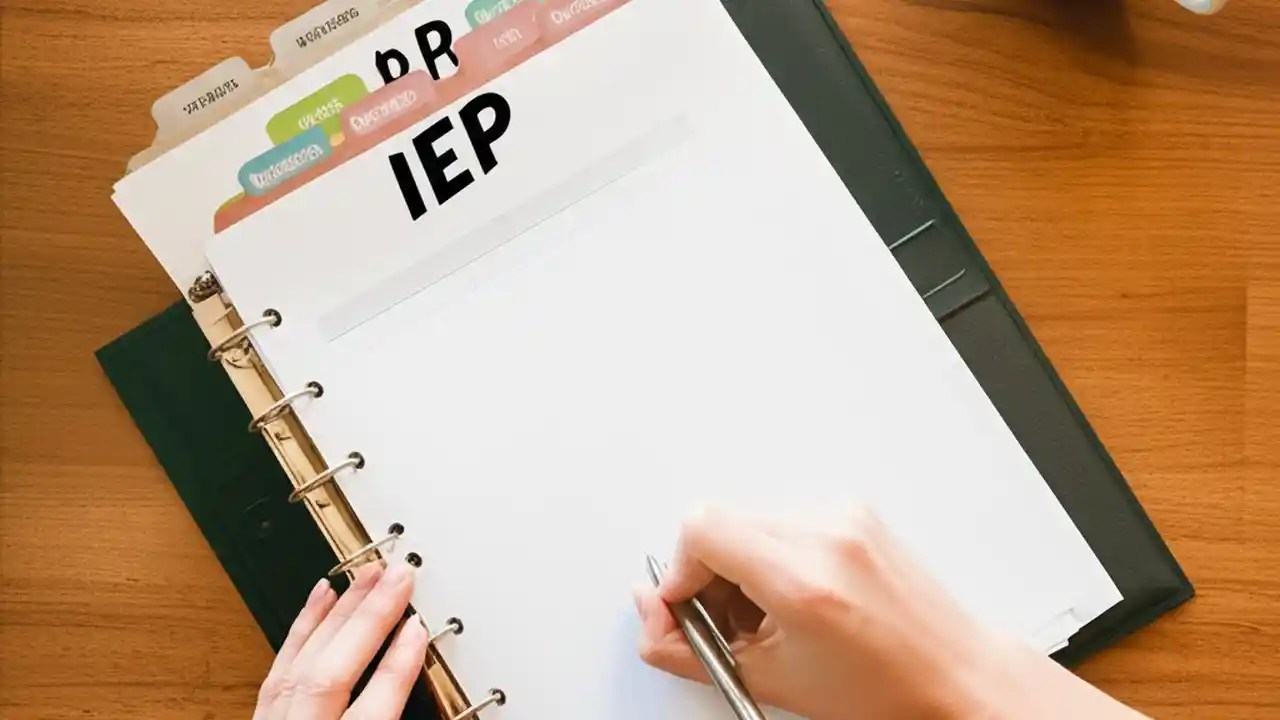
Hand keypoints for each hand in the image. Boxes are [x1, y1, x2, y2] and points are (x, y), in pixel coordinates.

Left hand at [254, 563, 428, 719]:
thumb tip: (432, 688)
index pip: (369, 713)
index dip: (397, 667)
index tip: (419, 628)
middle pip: (329, 676)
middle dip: (368, 620)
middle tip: (399, 578)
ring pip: (300, 663)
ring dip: (338, 613)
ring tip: (368, 576)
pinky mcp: (261, 716)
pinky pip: (277, 669)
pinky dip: (302, 628)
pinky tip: (321, 598)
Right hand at [634, 505, 1147, 719]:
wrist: (955, 676)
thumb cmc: (886, 689)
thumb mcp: (769, 680)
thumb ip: (686, 649)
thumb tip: (650, 616)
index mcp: (805, 575)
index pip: (703, 528)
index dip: (679, 570)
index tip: (686, 604)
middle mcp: (827, 532)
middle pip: (721, 522)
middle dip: (707, 573)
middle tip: (723, 620)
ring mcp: (845, 515)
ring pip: (750, 519)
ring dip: (740, 565)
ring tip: (765, 616)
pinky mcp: (855, 512)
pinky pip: (785, 519)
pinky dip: (773, 556)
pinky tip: (792, 599)